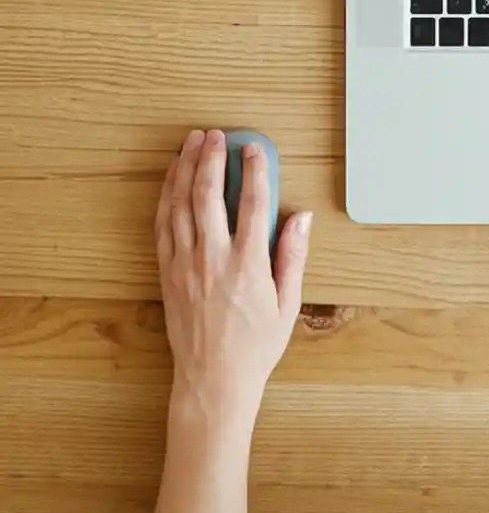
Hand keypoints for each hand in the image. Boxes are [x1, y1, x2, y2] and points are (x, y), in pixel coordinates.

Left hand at [155, 129, 312, 418]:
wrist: (213, 378)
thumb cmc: (255, 345)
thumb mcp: (288, 304)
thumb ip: (293, 255)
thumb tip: (301, 217)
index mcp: (248, 265)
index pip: (252, 204)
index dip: (254, 171)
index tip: (255, 148)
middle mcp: (213, 259)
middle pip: (207, 195)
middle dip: (211, 159)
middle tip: (216, 135)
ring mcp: (185, 264)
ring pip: (180, 204)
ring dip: (184, 170)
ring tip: (191, 144)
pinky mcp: (167, 272)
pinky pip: (163, 225)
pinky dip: (166, 197)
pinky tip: (172, 180)